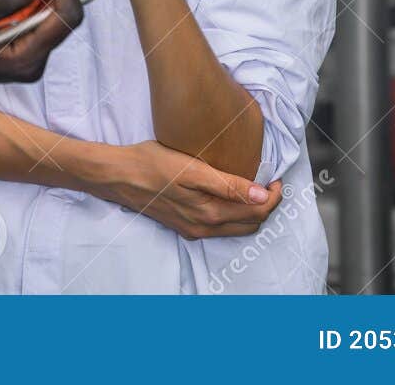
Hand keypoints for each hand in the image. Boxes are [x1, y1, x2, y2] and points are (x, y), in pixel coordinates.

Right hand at [89, 139, 281, 239]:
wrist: (118, 176)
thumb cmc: (151, 165)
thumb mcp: (191, 169)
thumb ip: (227, 184)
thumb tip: (260, 195)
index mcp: (210, 214)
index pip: (257, 211)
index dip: (273, 196)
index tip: (277, 177)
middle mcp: (204, 227)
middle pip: (250, 224)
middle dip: (266, 206)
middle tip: (270, 183)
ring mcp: (193, 229)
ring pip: (236, 228)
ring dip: (251, 212)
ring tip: (254, 189)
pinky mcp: (183, 226)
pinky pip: (219, 227)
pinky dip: (233, 215)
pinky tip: (228, 198)